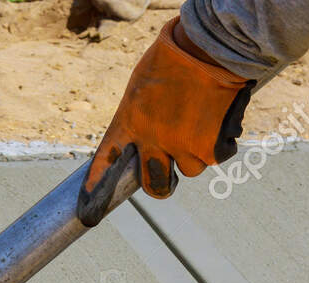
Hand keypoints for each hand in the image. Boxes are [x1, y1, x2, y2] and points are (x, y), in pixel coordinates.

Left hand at [78, 17, 253, 222]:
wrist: (210, 45)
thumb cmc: (175, 58)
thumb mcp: (143, 85)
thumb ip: (140, 116)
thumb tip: (143, 140)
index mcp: (129, 122)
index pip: (106, 162)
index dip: (98, 187)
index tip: (89, 211)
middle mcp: (152, 139)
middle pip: (153, 184)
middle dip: (160, 184)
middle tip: (168, 177)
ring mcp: (181, 145)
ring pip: (189, 169)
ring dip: (195, 153)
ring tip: (201, 122)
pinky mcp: (210, 147)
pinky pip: (215, 157)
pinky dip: (219, 143)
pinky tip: (218, 119)